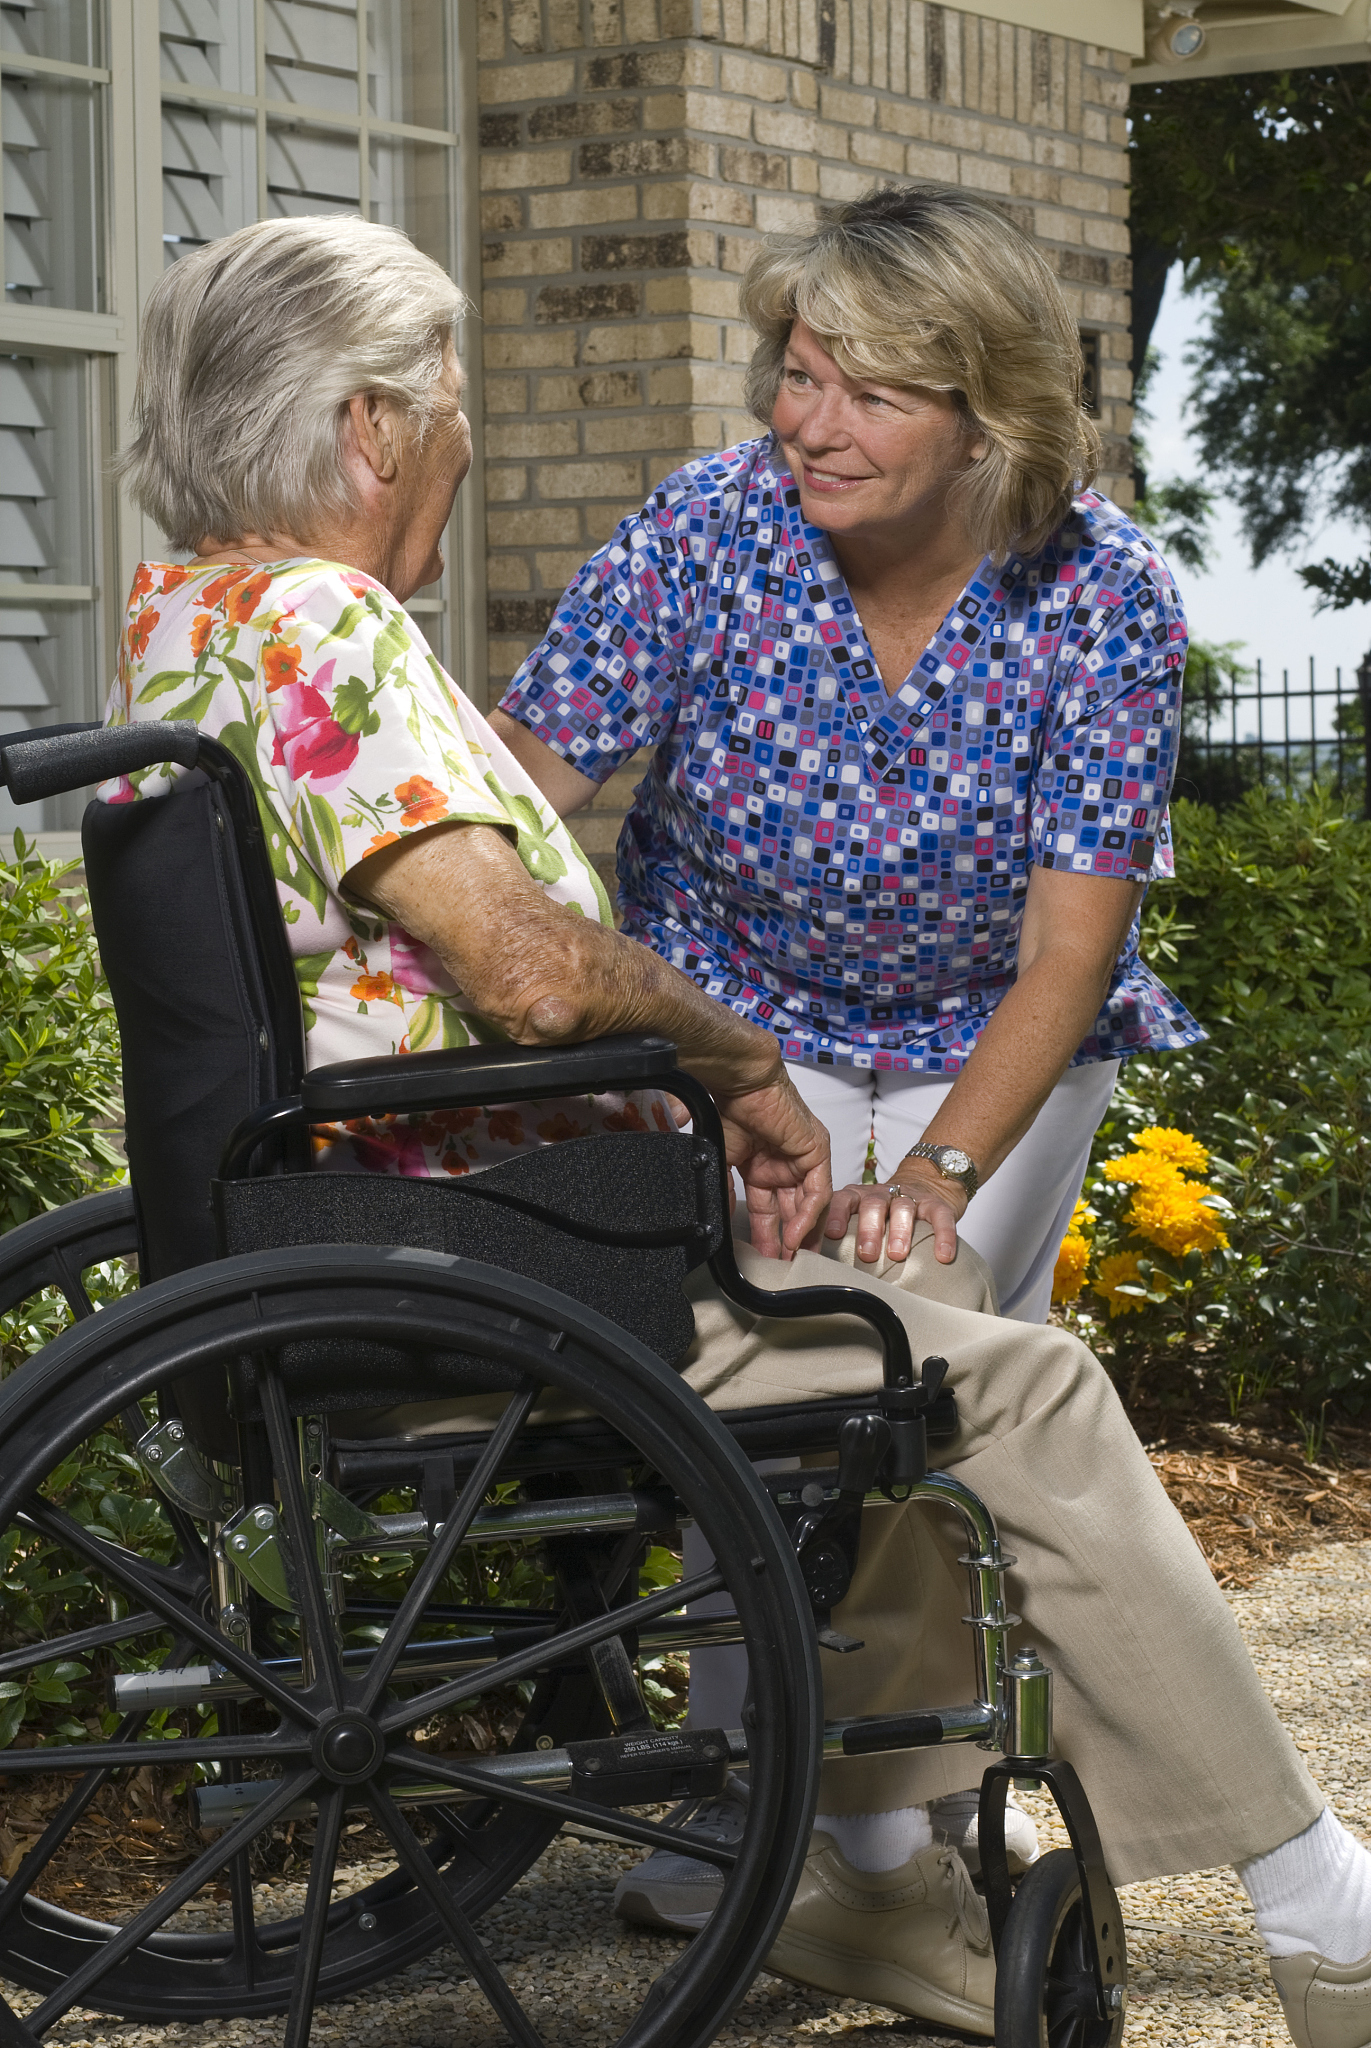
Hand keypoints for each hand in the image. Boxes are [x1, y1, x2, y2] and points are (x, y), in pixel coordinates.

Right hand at [713, 1071, 831, 1260]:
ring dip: (802, 1234)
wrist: (743, 1084)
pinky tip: (794, 1235)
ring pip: (809, 1206)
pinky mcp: (817, 1154)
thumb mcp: (722, 1160)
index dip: (765, 1235)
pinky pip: (817, 1194)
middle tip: (785, 1267)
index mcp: (763, 1166)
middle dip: (789, 1241)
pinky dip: (807, 1217)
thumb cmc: (730, 1110)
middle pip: (792, 1211)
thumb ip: (725, 1191)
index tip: (761, 1258)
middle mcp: (786, 1165)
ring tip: (793, 1259)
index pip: (769, 1209)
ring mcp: (804, 1160)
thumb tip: (718, 1219)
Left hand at [823, 1166, 966, 1265]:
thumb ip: (843, 1238)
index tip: (831, 1234)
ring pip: (903, 1208)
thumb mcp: (862, 1219)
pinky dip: (943, 1235)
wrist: (926, 1183)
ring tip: (897, 1255)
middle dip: (869, 1229)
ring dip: (899, 1231)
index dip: (835, 1214)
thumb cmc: (885, 1214)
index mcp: (858, 1197)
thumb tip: (816, 1265)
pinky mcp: (937, 1204)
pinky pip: (940, 1217)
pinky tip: (943, 1255)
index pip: (842, 1200)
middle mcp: (882, 1194)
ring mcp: (910, 1197)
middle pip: (872, 1205)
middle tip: (866, 1254)